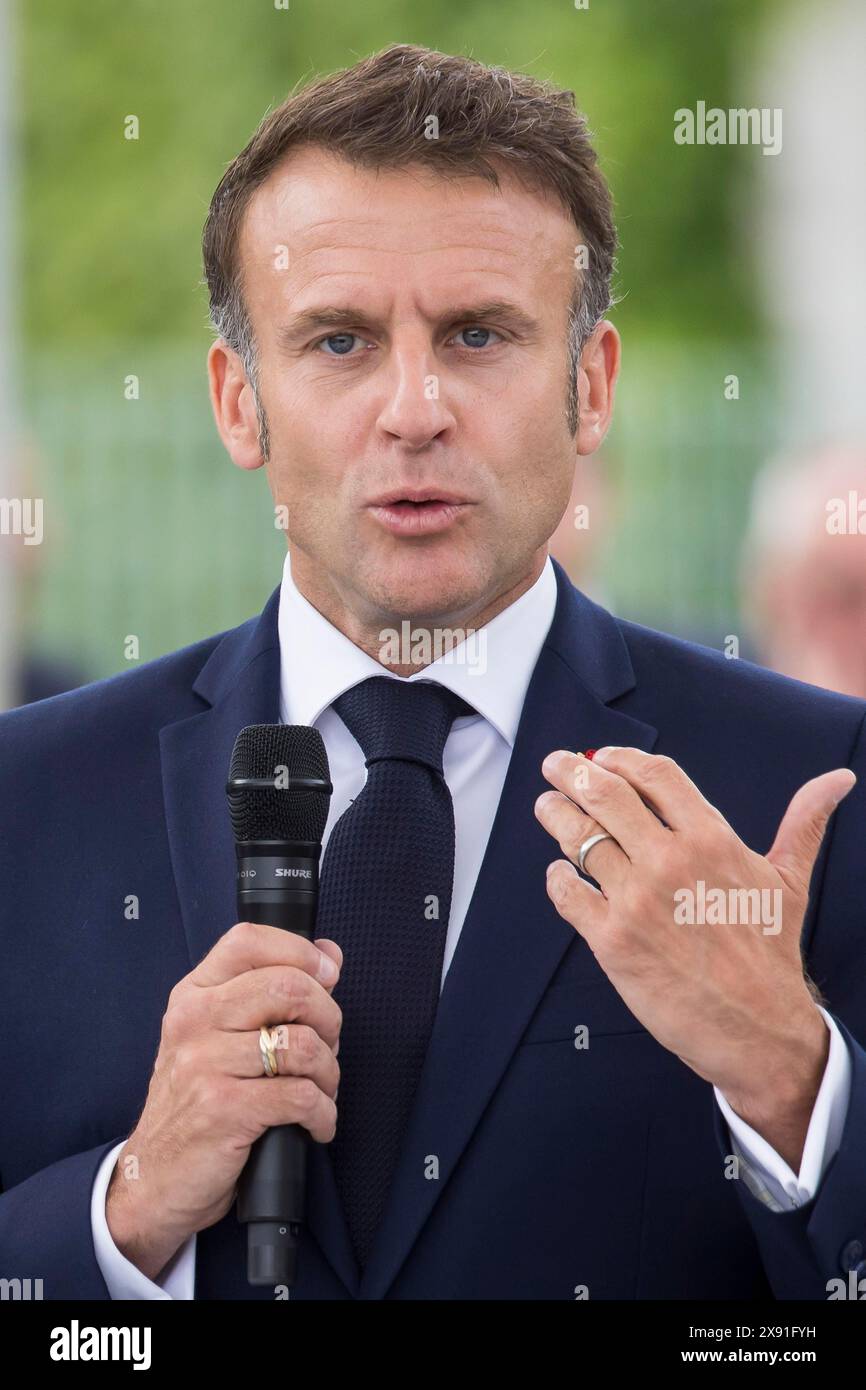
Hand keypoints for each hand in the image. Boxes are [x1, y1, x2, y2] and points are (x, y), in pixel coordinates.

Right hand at [106, 921, 342, 1280]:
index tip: (327, 977)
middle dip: (329, 1018)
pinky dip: (323, 1113)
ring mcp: (204, 1064)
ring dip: (329, 1072)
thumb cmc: (196, 1104)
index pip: (249, 940)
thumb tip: (329, 954)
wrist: (153, 1179)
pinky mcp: (222, 1110)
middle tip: (329, 1046)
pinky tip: (317, 1124)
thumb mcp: (219, 1038)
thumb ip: (271, 991)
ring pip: (301, 1045)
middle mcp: (194, 1021)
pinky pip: (300, 1096)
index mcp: (194, 995)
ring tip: (322, 1091)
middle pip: (287, 987)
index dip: (300, 952)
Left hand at [534, 746, 854, 1167]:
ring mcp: (636, 900)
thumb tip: (838, 779)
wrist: (759, 1030)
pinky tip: (560, 873)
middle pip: (604, 794)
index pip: (654, 775)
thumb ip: (804, 821)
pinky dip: (556, 878)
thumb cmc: (771, 955)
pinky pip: (566, 893)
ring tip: (547, 806)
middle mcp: (670, 862)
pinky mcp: (611, 940)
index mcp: (711, 839)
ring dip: (555, 815)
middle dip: (571, 772)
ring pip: (578, 838)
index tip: (601, 756)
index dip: (619, 758)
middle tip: (555, 766)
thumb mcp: (788, 880)